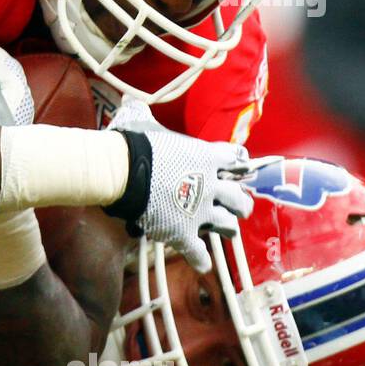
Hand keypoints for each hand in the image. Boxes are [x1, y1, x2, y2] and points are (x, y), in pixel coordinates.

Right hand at [104, 100, 253, 271]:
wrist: (124, 171)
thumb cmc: (134, 144)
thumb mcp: (141, 122)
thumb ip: (142, 113)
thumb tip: (129, 101)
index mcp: (205, 156)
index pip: (235, 158)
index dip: (239, 162)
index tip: (240, 165)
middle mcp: (210, 185)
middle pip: (239, 197)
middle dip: (240, 203)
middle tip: (238, 205)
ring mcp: (199, 211)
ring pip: (227, 225)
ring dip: (228, 229)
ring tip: (228, 231)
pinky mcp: (183, 233)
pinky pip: (198, 253)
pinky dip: (200, 259)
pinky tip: (203, 264)